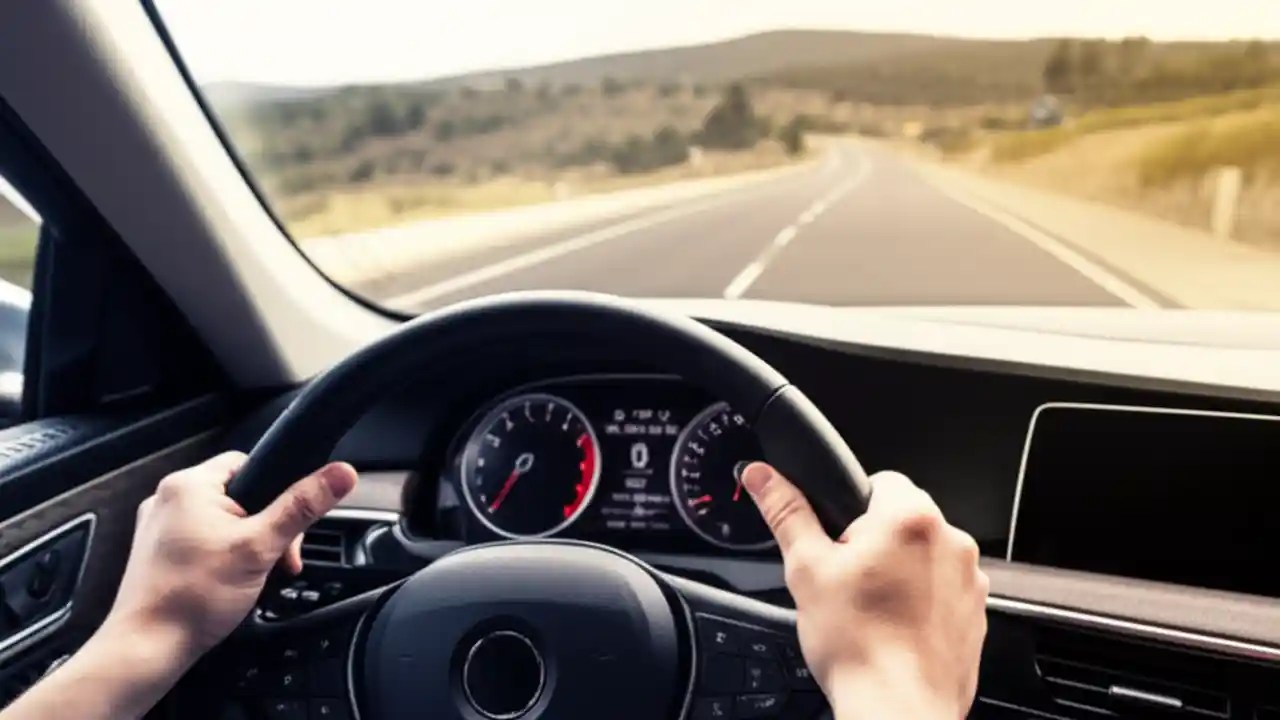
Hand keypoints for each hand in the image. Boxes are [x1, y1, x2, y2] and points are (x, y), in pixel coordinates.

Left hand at [103, 451, 357, 664]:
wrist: (147, 649)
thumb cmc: (191, 599)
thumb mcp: (260, 547)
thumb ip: (302, 507)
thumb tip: (339, 474)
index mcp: (189, 484)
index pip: (250, 462)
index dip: (278, 491)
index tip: (287, 524)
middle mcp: (168, 498)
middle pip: (240, 494)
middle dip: (266, 527)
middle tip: (273, 558)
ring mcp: (159, 526)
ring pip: (223, 520)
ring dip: (247, 544)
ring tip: (249, 574)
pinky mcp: (158, 552)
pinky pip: (203, 540)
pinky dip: (222, 556)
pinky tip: (227, 581)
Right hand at [741, 463, 986, 719]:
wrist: (896, 709)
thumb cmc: (858, 646)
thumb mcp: (806, 569)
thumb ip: (786, 513)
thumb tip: (764, 476)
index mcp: (910, 518)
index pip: (879, 480)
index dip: (850, 511)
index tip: (838, 544)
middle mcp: (951, 542)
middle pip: (903, 520)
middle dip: (875, 542)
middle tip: (848, 581)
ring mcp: (970, 580)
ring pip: (924, 556)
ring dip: (901, 571)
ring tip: (872, 610)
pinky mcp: (977, 613)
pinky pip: (944, 590)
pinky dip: (922, 602)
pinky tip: (895, 628)